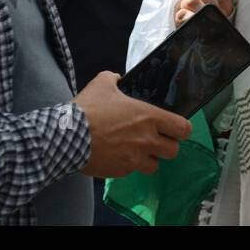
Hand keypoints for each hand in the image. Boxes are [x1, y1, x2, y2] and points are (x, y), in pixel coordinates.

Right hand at [73, 71, 192, 177]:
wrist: (66, 136)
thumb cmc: (88, 108)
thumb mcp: (102, 84)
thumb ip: (114, 79)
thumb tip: (118, 78)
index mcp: (149, 117)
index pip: (183, 128)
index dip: (180, 129)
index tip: (172, 128)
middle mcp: (147, 140)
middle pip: (173, 151)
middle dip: (166, 146)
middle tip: (154, 140)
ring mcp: (134, 159)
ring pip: (155, 166)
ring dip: (148, 159)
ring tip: (135, 151)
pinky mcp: (121, 172)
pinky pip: (132, 172)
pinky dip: (128, 166)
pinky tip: (116, 156)